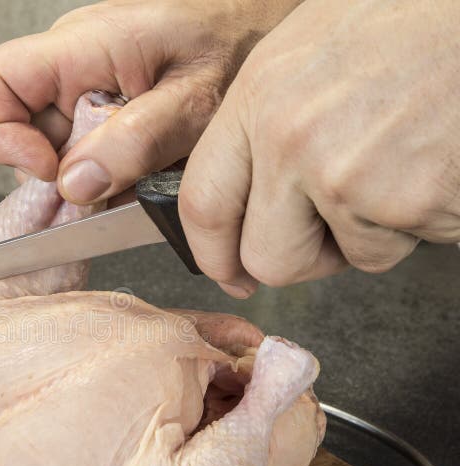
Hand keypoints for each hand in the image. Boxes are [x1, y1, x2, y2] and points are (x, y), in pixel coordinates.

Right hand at [0, 0, 301, 202]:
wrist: (270, 22)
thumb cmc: (242, 40)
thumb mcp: (196, 101)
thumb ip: (135, 141)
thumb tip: (74, 183)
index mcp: (84, 46)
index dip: (3, 134)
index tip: (48, 170)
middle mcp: (75, 60)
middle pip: (22, 124)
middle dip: (58, 169)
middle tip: (111, 183)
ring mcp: (88, 80)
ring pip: (54, 141)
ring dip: (87, 174)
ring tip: (137, 174)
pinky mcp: (105, 98)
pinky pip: (84, 142)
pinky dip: (107, 169)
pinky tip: (143, 168)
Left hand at [180, 0, 459, 297]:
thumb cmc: (414, 20)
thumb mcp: (309, 54)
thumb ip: (265, 124)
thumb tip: (244, 195)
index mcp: (260, 97)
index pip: (203, 203)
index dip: (213, 252)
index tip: (228, 270)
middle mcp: (291, 139)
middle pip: (267, 259)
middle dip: (302, 257)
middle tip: (334, 227)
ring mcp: (348, 174)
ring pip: (345, 258)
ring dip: (372, 234)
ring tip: (402, 166)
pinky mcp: (408, 201)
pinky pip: (398, 248)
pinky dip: (419, 225)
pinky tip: (433, 168)